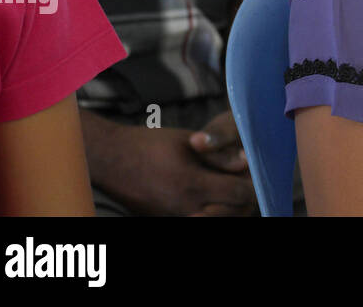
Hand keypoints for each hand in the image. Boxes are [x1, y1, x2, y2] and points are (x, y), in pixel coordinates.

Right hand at [91, 121, 256, 216]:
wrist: (110, 158)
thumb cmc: (149, 145)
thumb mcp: (188, 142)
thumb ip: (219, 155)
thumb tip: (245, 162)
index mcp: (193, 184)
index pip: (240, 194)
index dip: (251, 182)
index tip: (252, 170)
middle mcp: (185, 207)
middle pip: (233, 214)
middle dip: (244, 199)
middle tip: (244, 181)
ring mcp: (174, 216)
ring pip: (216, 221)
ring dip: (229, 209)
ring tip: (230, 190)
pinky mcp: (165, 219)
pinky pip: (197, 220)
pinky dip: (211, 213)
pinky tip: (212, 198)